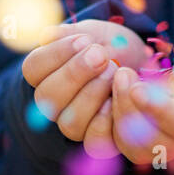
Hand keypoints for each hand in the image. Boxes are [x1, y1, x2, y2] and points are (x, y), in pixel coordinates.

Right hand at [22, 21, 152, 155]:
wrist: (140, 65)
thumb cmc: (111, 47)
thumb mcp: (95, 33)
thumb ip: (71, 33)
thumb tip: (47, 36)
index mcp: (44, 74)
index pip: (33, 68)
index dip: (56, 53)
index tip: (84, 39)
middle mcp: (53, 104)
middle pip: (47, 97)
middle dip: (75, 73)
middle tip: (101, 54)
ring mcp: (73, 125)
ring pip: (69, 123)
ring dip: (93, 94)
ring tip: (114, 71)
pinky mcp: (97, 140)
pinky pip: (95, 142)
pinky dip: (108, 119)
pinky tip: (118, 96)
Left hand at [109, 30, 173, 165]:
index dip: (161, 111)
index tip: (137, 89)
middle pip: (159, 143)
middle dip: (133, 110)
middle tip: (122, 74)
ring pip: (139, 149)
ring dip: (121, 115)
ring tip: (118, 79)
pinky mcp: (153, 146)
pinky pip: (127, 147)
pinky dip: (114, 122)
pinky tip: (115, 92)